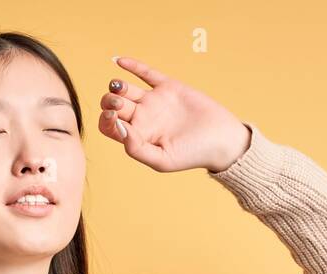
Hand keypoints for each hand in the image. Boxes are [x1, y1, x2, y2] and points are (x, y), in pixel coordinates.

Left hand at [98, 55, 252, 173]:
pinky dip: (131, 66)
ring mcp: (154, 101)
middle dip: (109, 102)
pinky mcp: (168, 86)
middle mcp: (142, 118)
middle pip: (114, 105)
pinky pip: (146, 73)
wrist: (221, 139)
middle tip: (118, 104)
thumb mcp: (161, 160)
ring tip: (120, 89)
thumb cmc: (191, 155)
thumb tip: (118, 128)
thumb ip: (135, 148)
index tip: (113, 118)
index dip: (105, 120)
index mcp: (137, 136)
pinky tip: (119, 60)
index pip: (110, 126)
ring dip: (116, 87)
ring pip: (125, 89)